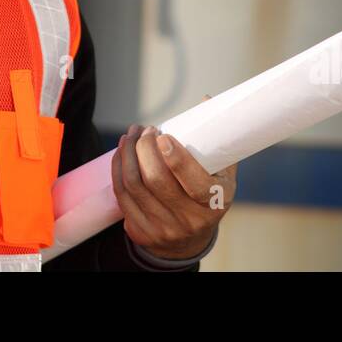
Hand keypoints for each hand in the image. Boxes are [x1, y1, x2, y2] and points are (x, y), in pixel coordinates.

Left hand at [112, 102, 236, 260]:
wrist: (190, 240)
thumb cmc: (207, 193)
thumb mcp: (223, 171)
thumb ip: (217, 138)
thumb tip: (206, 100)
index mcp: (214, 203)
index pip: (195, 184)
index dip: (177, 159)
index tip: (163, 137)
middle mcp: (189, 221)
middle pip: (155, 181)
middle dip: (144, 148)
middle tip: (146, 130)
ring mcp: (163, 230)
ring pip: (133, 185)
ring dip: (127, 153)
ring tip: (131, 135)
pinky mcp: (141, 233)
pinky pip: (121, 196)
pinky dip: (118, 169)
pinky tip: (121, 153)